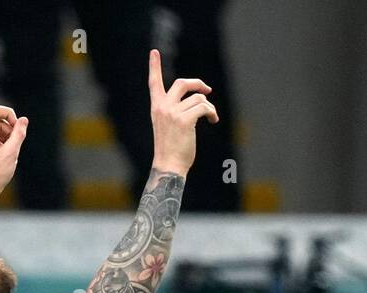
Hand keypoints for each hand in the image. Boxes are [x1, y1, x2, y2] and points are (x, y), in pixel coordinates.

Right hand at [147, 48, 218, 175]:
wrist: (168, 165)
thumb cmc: (170, 150)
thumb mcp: (167, 126)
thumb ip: (175, 112)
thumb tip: (198, 102)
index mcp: (156, 108)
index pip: (154, 83)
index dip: (154, 66)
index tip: (154, 52)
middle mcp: (163, 107)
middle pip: (181, 83)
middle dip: (197, 84)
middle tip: (207, 91)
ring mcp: (173, 113)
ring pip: (198, 98)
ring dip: (209, 107)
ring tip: (211, 117)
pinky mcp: (184, 120)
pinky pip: (203, 107)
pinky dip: (211, 112)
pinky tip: (213, 120)